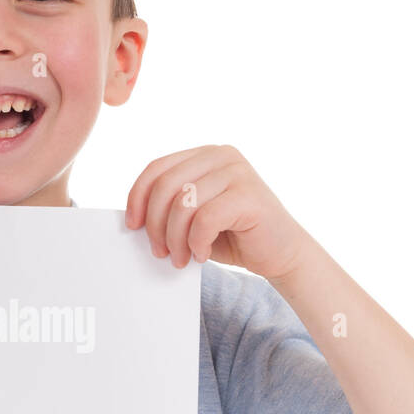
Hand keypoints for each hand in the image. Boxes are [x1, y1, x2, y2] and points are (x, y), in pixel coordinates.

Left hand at [125, 144, 315, 282]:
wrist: (281, 253)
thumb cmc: (234, 236)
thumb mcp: (194, 217)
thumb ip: (170, 207)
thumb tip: (134, 218)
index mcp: (204, 155)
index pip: (157, 168)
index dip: (137, 197)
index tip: (133, 226)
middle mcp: (221, 155)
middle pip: (165, 185)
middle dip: (156, 224)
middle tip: (160, 252)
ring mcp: (238, 172)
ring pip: (183, 204)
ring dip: (175, 239)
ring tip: (181, 259)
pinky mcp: (250, 195)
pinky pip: (205, 219)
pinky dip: (197, 242)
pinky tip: (201, 254)